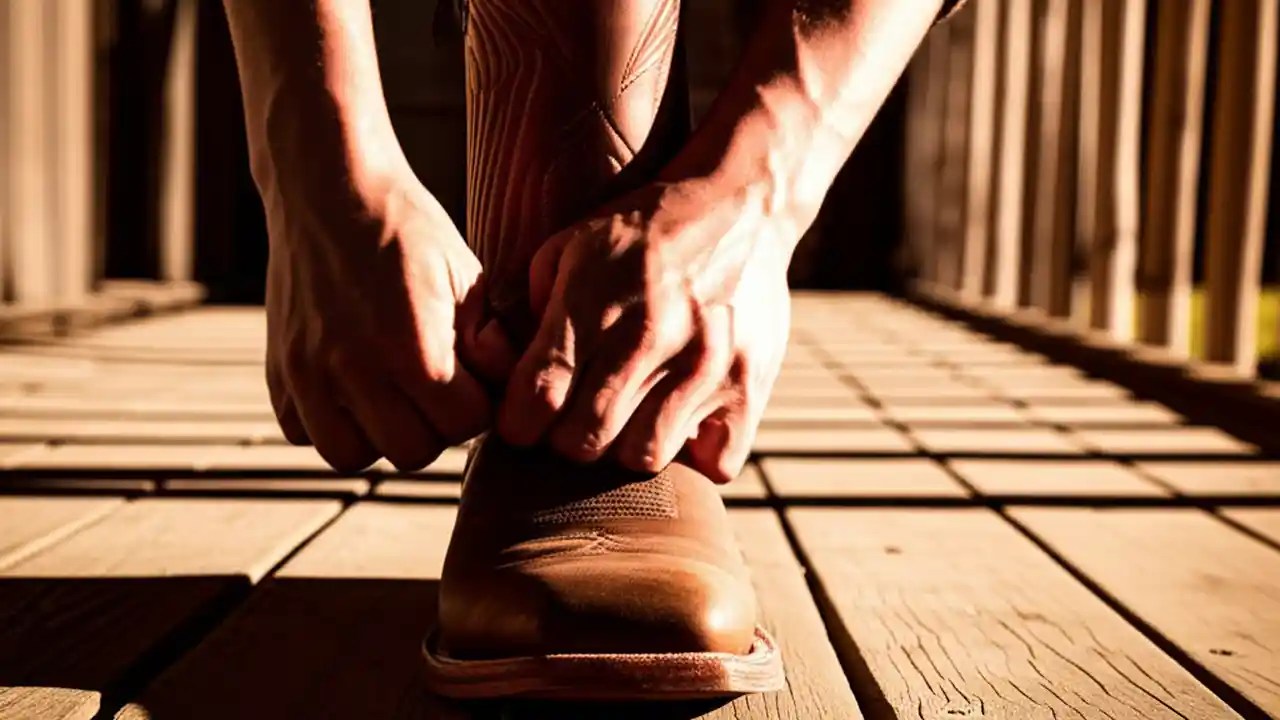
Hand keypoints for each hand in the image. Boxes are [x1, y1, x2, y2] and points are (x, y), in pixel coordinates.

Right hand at [264, 168, 509, 471]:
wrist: (330, 188)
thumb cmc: (409, 230)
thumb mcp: (467, 278)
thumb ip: (489, 345)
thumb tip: (500, 389)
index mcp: (413, 347)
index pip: (464, 425)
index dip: (478, 406)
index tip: (473, 380)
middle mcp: (355, 369)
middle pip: (411, 451)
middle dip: (433, 426)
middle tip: (434, 390)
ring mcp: (308, 373)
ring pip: (352, 455)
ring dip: (379, 434)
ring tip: (392, 396)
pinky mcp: (277, 370)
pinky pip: (304, 434)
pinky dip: (330, 423)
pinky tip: (350, 389)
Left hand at [497, 178, 793, 481]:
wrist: (737, 205)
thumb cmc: (639, 234)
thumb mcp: (569, 249)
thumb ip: (530, 312)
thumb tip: (509, 373)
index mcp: (593, 303)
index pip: (537, 398)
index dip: (519, 423)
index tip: (524, 420)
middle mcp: (649, 337)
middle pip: (583, 442)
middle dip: (566, 439)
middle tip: (574, 419)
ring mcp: (704, 365)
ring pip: (642, 457)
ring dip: (627, 447)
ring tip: (628, 417)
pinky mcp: (749, 384)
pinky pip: (715, 464)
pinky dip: (695, 456)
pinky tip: (682, 421)